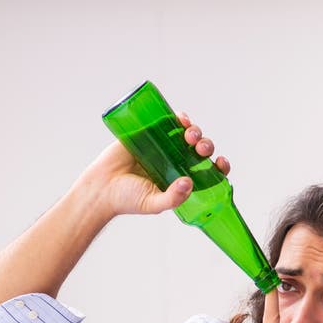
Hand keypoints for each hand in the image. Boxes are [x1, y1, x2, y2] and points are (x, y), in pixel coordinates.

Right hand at [74, 112, 230, 218]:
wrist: (101, 187)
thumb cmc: (127, 199)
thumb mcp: (153, 204)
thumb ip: (172, 198)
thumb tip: (189, 183)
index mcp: (181, 179)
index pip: (208, 172)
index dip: (219, 166)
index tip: (220, 163)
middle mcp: (176, 162)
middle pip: (201, 151)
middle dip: (206, 146)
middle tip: (200, 149)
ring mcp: (164, 146)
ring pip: (188, 134)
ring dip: (196, 131)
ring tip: (190, 135)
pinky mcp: (150, 133)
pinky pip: (169, 121)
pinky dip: (180, 118)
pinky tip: (182, 120)